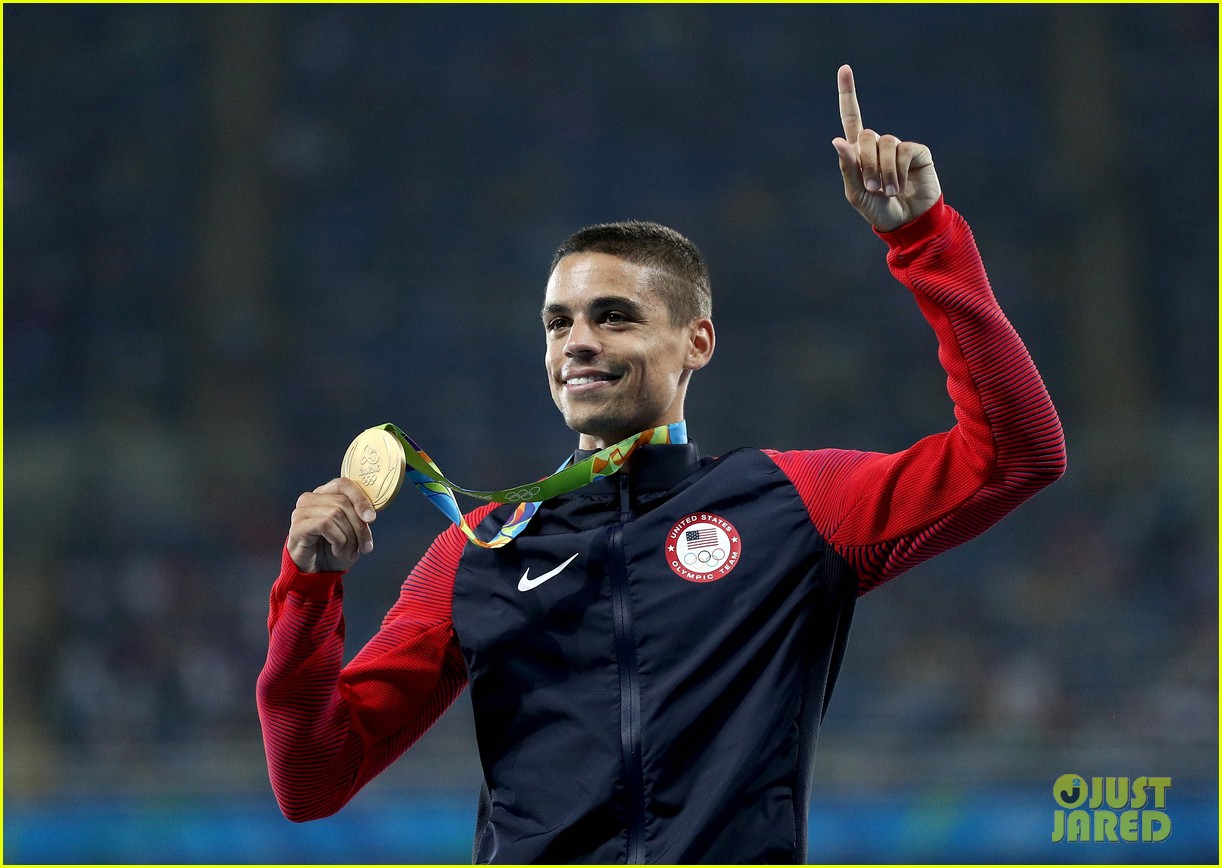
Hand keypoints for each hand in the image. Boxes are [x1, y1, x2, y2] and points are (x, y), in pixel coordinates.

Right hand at [287, 477, 376, 572]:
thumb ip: (359, 515)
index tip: (372, 518)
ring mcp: (301, 512)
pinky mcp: (297, 527)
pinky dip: (338, 540)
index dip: (360, 499)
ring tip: (351, 552)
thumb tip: (370, 513)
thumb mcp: (352, 529)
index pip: (343, 484)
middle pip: (343, 502)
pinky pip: (325, 524)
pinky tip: (337, 550)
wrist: (316, 571)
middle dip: (359, 527)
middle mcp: (310, 499)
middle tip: (366, 546)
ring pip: (335, 514)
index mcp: (324, 494)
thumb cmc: (333, 548)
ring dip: (350, 537)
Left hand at [832, 64, 940, 231]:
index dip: (848, 93)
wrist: (907, 222)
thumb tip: (837, 140)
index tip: (844, 68)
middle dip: (866, 163)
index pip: (852, 118)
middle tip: (873, 187)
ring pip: (885, 143)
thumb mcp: (856, 193)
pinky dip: (898, 170)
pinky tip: (901, 186)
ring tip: (888, 191)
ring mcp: (898, 147)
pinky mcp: (917, 152)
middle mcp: (879, 145)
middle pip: (866, 135)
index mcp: (859, 152)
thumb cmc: (878, 210)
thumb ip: (848, 167)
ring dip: (883, 171)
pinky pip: (903, 150)